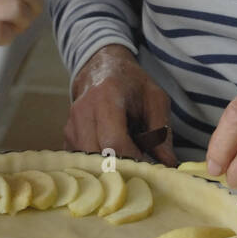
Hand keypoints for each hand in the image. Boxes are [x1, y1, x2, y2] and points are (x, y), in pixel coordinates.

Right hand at [65, 44, 177, 165]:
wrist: (101, 68)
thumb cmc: (131, 84)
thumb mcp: (155, 99)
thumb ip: (161, 132)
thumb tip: (168, 165)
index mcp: (106, 98)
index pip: (114, 142)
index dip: (132, 160)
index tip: (147, 166)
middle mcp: (83, 112)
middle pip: (98, 156)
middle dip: (120, 168)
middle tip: (139, 169)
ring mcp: (71, 125)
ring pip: (88, 162)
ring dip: (108, 168)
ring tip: (126, 160)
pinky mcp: (67, 137)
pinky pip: (81, 161)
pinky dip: (97, 166)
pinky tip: (112, 158)